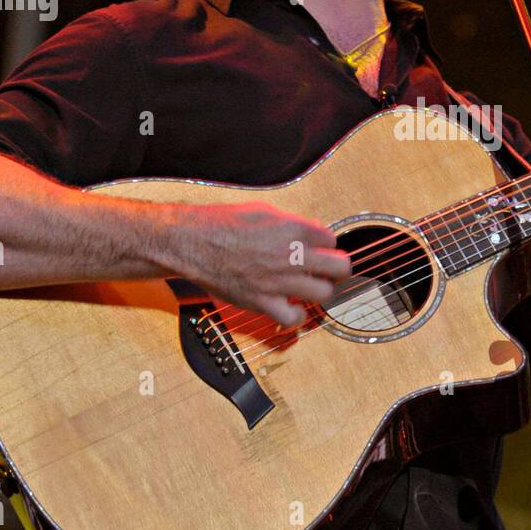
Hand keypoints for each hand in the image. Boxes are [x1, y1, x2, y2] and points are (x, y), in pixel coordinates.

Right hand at [159, 202, 351, 326]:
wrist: (191, 242)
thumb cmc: (222, 223)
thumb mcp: (264, 211)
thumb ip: (292, 222)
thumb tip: (312, 230)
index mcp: (293, 229)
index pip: (331, 239)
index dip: (326, 243)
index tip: (320, 247)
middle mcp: (290, 255)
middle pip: (339, 268)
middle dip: (337, 268)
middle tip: (329, 269)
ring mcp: (278, 281)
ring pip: (323, 293)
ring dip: (320, 290)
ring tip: (311, 287)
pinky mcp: (261, 301)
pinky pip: (292, 318)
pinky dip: (296, 316)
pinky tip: (293, 307)